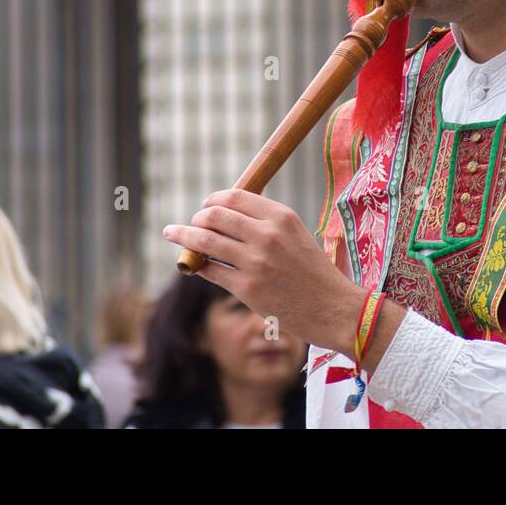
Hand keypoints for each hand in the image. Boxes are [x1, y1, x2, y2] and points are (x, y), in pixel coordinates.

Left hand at [162, 189, 366, 353]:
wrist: (332, 308)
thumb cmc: (314, 271)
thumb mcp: (296, 234)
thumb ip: (267, 221)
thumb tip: (231, 208)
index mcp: (281, 216)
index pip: (234, 196)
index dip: (213, 199)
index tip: (206, 205)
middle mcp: (267, 235)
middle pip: (215, 215)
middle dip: (197, 217)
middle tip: (191, 222)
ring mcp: (255, 262)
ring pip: (206, 241)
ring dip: (184, 236)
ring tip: (172, 233)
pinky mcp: (247, 288)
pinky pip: (210, 271)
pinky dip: (197, 265)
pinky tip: (193, 265)